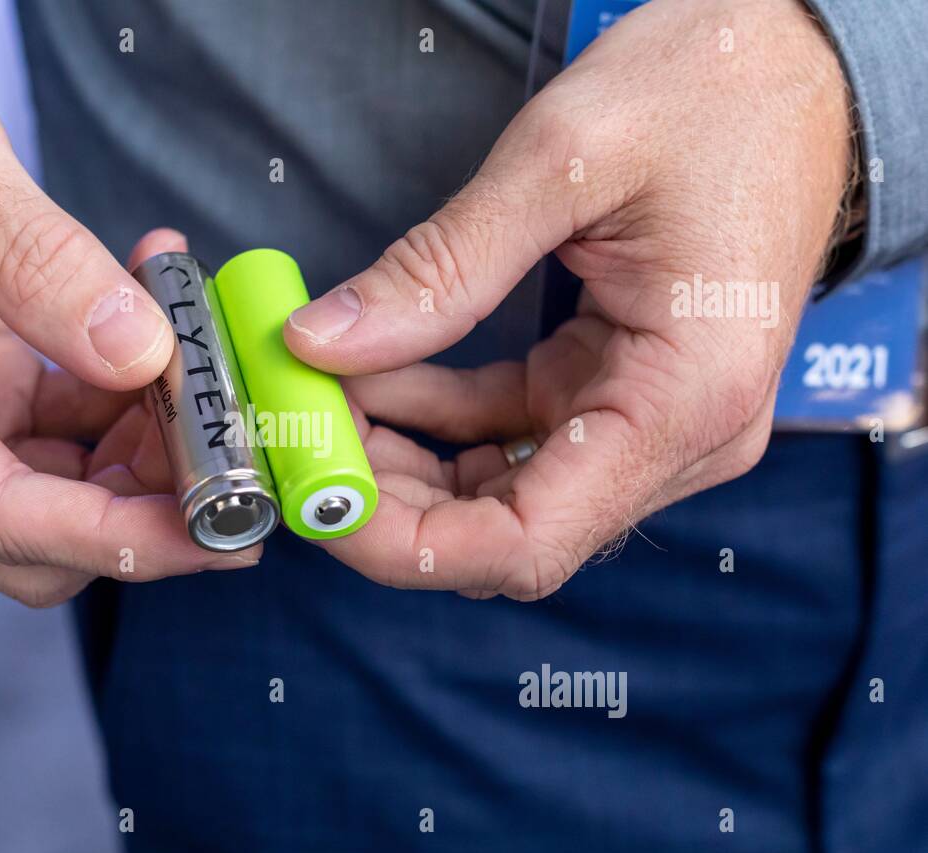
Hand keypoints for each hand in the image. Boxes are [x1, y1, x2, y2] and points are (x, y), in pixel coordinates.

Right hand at [0, 1, 256, 605]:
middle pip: (24, 541)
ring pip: (54, 508)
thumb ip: (32, 252)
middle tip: (240, 470)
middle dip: (137, 522)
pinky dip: (125, 425)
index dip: (110, 536)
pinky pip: (63, 450)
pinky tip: (162, 356)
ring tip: (206, 389)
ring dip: (141, 474)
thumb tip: (136, 352)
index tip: (214, 532)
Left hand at [283, 0, 852, 598]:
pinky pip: (511, 434)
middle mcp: (679, 437)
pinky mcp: (620, 392)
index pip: (530, 542)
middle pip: (506, 529)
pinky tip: (373, 377)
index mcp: (684, 399)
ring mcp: (650, 421)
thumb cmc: (711, 93)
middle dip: (388, 498)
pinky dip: (437, 419)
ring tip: (321, 397)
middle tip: (297, 436)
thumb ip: (437, 270)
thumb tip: (318, 344)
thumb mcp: (558, 163)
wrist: (793, 67)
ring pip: (500, 491)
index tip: (319, 502)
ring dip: (403, 461)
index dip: (409, 547)